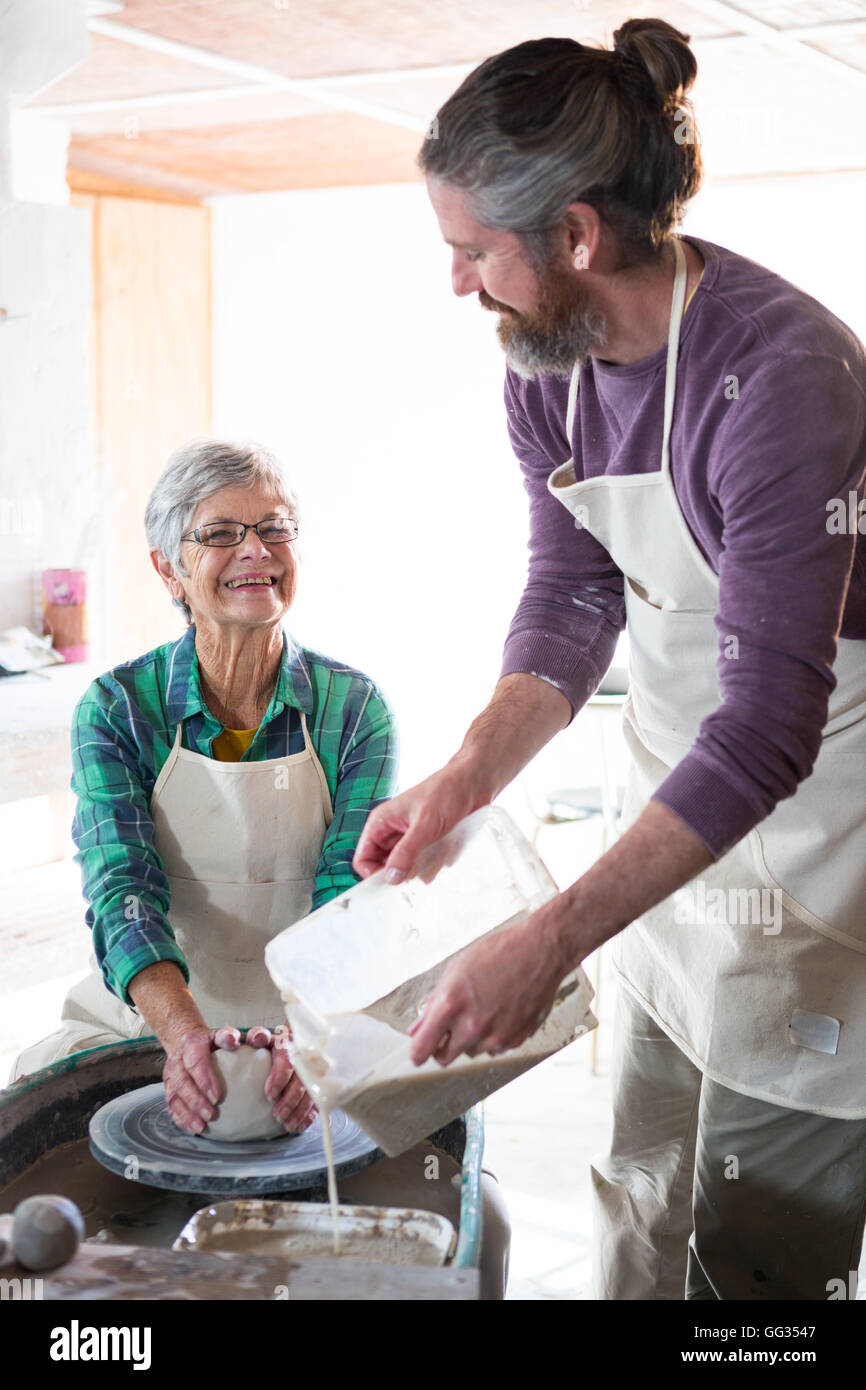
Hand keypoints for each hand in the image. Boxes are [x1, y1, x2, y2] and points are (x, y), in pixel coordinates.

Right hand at [162, 1026, 221, 1134]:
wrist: (189, 1044)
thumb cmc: (211, 1043)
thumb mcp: (220, 1034)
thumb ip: (228, 1036)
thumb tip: (233, 1041)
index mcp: (190, 1044)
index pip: (195, 1062)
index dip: (204, 1080)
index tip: (218, 1097)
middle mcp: (177, 1061)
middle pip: (182, 1082)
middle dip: (196, 1101)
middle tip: (212, 1114)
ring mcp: (170, 1077)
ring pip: (174, 1097)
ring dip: (187, 1114)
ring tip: (202, 1126)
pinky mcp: (168, 1091)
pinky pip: (171, 1108)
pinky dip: (181, 1120)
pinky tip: (193, 1129)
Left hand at [245, 1024, 316, 1133]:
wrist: (287, 1046)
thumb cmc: (268, 1045)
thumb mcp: (258, 1037)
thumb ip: (254, 1037)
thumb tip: (242, 1039)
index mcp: (288, 1043)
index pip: (287, 1059)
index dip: (279, 1077)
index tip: (268, 1095)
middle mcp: (303, 1056)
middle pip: (302, 1079)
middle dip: (290, 1099)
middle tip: (277, 1115)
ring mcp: (313, 1072)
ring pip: (312, 1092)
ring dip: (300, 1111)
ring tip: (287, 1125)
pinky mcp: (318, 1086)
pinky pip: (318, 1102)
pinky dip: (308, 1116)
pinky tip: (298, 1126)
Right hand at [352, 762, 481, 884]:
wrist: (473, 784)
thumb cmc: (447, 791)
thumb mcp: (425, 824)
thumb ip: (406, 851)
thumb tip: (391, 878)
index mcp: (382, 822)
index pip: (363, 857)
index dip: (372, 874)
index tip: (392, 884)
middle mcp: (392, 832)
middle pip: (383, 866)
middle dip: (397, 875)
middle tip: (414, 880)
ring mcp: (410, 838)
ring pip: (404, 867)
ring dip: (418, 871)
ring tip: (433, 863)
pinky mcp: (426, 843)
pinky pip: (422, 864)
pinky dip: (431, 866)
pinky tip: (443, 859)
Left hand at [409, 911, 570, 1066]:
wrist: (540, 951)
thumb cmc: (499, 953)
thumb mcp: (455, 970)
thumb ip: (433, 1004)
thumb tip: (417, 1028)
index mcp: (451, 1005)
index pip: (422, 1048)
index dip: (417, 1051)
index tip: (419, 1051)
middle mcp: (472, 1026)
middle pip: (444, 1058)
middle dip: (443, 1046)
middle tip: (450, 1029)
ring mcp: (495, 1036)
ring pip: (471, 1052)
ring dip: (471, 1039)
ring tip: (484, 1008)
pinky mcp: (514, 1040)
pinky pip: (494, 1049)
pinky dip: (493, 1036)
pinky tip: (500, 1012)